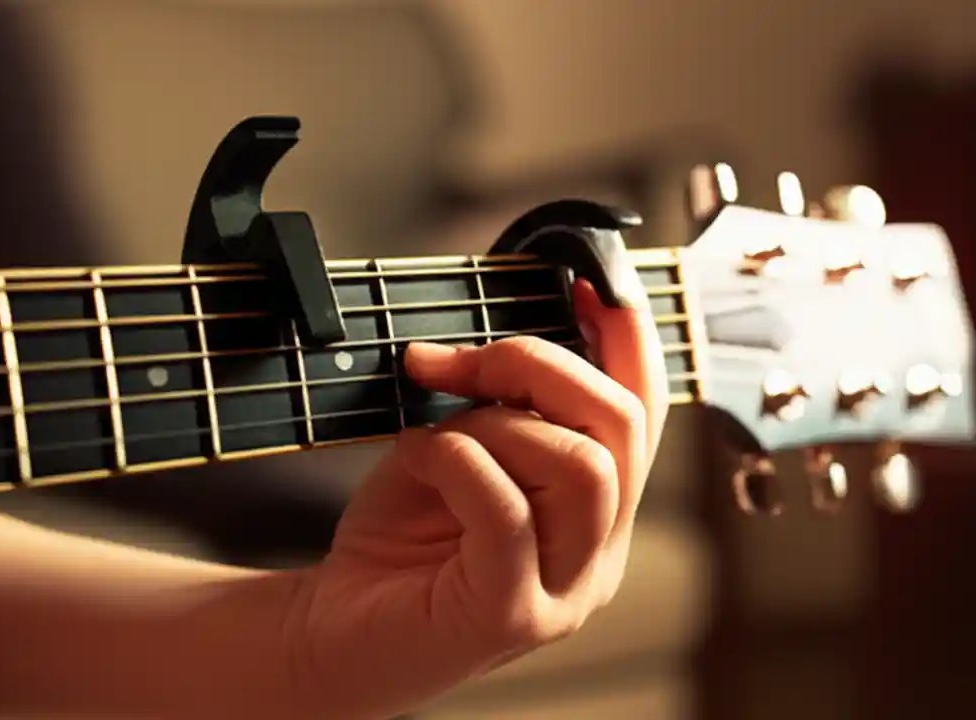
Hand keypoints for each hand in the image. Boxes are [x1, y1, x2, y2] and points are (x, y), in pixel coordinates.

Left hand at [286, 279, 668, 718]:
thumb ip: (498, 405)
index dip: (626, 338)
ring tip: (436, 427)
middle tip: (460, 362)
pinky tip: (415, 459)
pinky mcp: (513, 618)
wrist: (331, 628)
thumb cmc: (398, 535)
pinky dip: (454, 458)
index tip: (585, 279)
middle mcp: (599, 553)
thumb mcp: (458, 446)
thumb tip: (503, 340)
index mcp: (598, 509)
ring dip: (498, 421)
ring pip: (584, 466)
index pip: (644, 410)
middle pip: (623, 425)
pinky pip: (506, 509)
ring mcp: (565, 591)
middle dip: (540, 365)